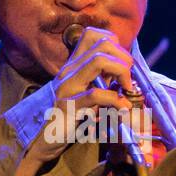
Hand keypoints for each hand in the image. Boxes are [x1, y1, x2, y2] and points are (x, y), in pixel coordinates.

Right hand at [24, 27, 134, 163]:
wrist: (46, 141)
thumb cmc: (71, 118)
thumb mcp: (89, 92)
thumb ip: (104, 79)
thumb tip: (126, 69)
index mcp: (73, 65)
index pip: (92, 34)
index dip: (114, 42)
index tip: (123, 62)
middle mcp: (69, 71)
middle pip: (102, 45)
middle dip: (124, 58)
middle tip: (129, 79)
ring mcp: (67, 87)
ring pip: (98, 61)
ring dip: (121, 71)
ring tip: (127, 88)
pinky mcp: (69, 106)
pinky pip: (96, 94)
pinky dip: (116, 100)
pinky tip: (123, 108)